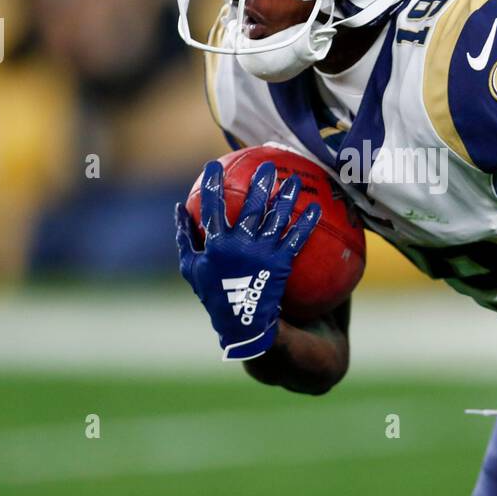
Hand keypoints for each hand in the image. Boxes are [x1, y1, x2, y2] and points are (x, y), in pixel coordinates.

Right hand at [176, 160, 319, 360]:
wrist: (247, 330)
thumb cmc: (217, 298)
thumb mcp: (193, 270)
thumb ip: (185, 239)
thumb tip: (177, 208)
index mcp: (214, 246)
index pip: (210, 208)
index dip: (210, 184)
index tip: (213, 165)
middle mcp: (238, 247)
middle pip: (250, 206)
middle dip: (259, 182)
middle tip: (267, 165)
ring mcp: (261, 255)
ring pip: (276, 218)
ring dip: (287, 196)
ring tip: (296, 179)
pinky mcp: (281, 265)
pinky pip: (297, 239)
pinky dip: (307, 222)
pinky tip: (319, 207)